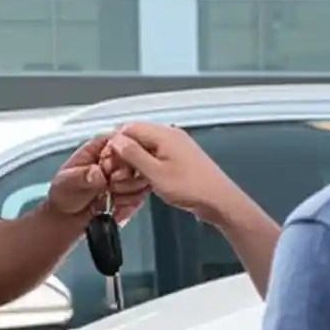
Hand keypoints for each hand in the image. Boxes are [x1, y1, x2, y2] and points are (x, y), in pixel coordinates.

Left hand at [47, 134, 151, 221]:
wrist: (67, 219)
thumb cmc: (64, 193)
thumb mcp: (66, 182)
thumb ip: (82, 176)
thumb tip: (98, 173)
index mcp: (99, 148)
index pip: (120, 139)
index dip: (121, 153)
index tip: (111, 170)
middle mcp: (116, 159)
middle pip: (137, 158)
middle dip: (127, 176)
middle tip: (112, 187)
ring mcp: (126, 176)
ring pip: (143, 177)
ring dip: (129, 191)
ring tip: (112, 199)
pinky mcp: (131, 192)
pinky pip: (141, 195)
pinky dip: (130, 204)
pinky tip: (115, 208)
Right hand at [102, 122, 240, 225]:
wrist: (220, 201)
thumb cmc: (191, 188)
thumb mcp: (156, 173)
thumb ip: (134, 154)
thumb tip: (116, 140)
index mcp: (163, 134)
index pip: (128, 128)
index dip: (115, 144)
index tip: (108, 163)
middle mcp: (170, 135)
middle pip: (136, 137)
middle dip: (124, 154)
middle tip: (118, 175)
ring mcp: (176, 145)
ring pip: (145, 147)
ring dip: (135, 163)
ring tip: (131, 181)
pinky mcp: (180, 157)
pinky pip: (156, 156)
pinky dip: (147, 167)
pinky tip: (145, 182)